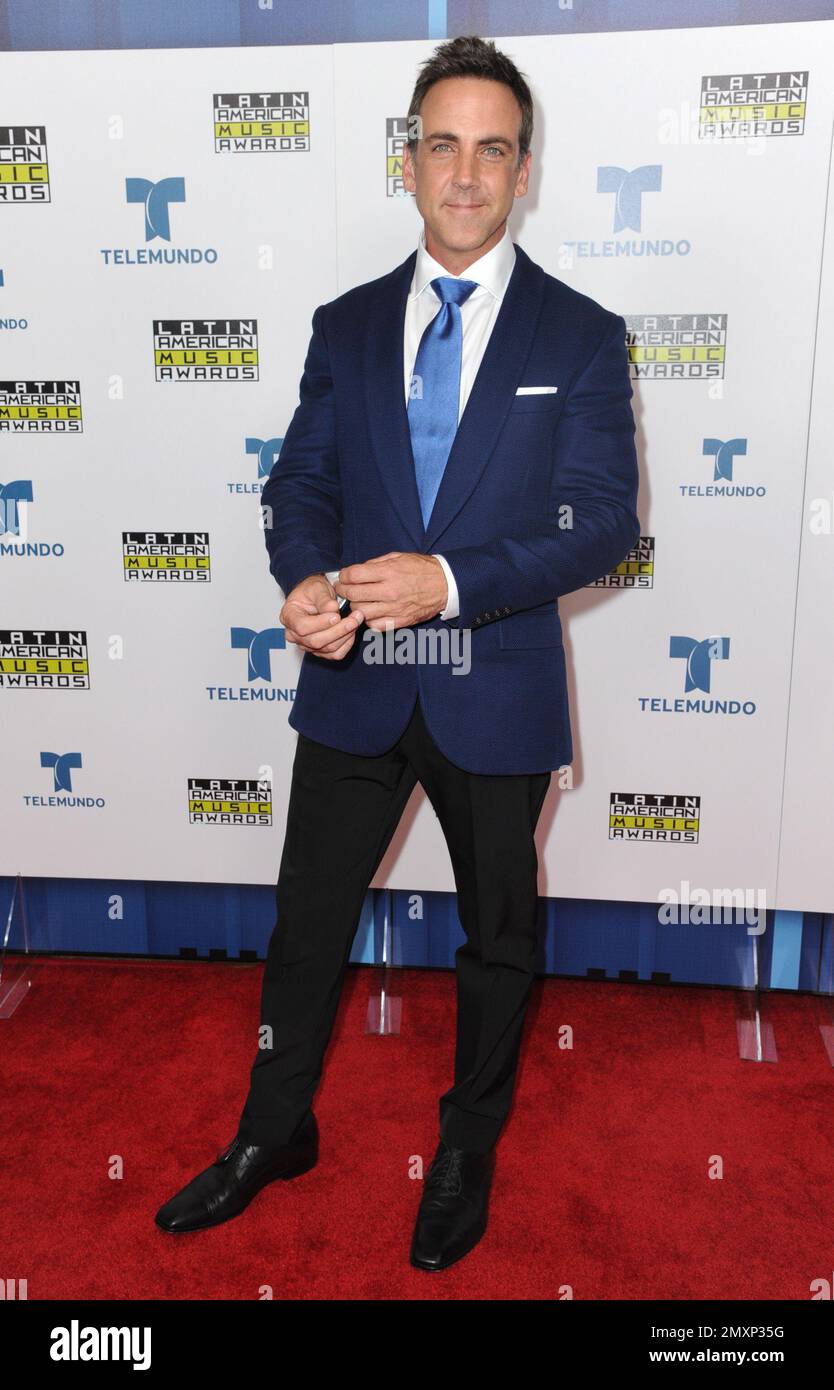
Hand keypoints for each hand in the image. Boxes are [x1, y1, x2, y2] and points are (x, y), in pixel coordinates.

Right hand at [280, 573, 364, 659]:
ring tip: (356, 620)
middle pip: (315, 641)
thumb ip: (323, 598)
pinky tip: (352, 631)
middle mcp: (294, 634)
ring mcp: (306, 645)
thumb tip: (332, 609)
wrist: (317, 596)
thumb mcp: (316, 587)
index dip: (320, 623)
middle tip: (355, 618)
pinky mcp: (320, 651)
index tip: (336, 615)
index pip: (302, 627)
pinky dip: (347, 644)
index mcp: (288, 616)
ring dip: (345, 635)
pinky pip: (335, 654)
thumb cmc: (313, 590)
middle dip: (338, 630)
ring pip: (327, 649)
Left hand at [333, 552, 447, 629]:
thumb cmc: (422, 569)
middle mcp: (390, 591)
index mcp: (389, 572)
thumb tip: (355, 572)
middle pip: (353, 595)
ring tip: (358, 601)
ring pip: (361, 613)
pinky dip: (369, 620)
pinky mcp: (400, 621)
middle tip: (344, 589)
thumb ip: (375, 563)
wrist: (446, 584)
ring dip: (356, 606)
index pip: (354, 576)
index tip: (344, 577)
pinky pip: (375, 626)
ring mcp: (395, 608)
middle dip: (344, 591)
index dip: (344, 576)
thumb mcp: (398, 557)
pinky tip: (371, 612)